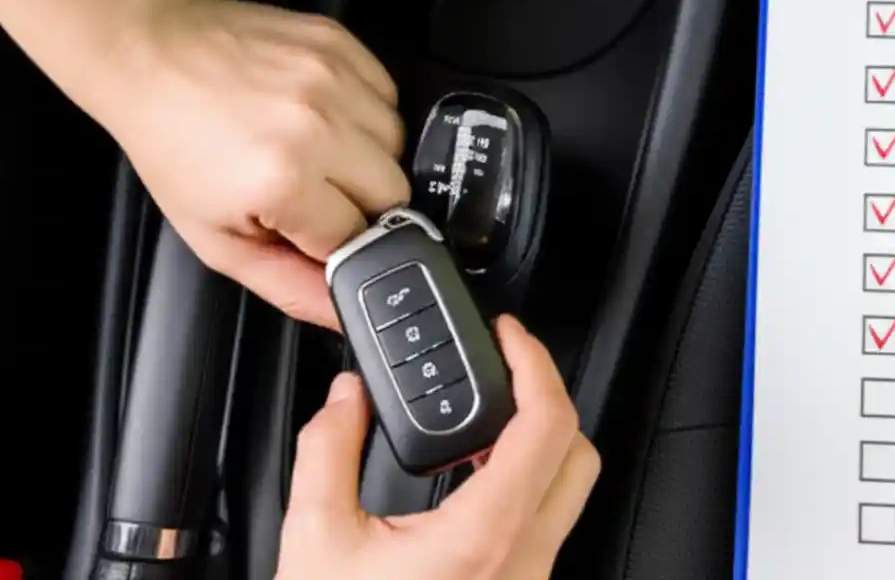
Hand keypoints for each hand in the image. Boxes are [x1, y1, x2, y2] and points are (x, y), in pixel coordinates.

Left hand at [88, 0, 407, 329]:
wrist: (149, 56)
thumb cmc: (175, 144)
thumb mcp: (216, 239)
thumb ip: (289, 285)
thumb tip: (342, 310)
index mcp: (283, 180)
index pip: (359, 238)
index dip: (333, 241)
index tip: (305, 229)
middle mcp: (316, 126)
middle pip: (394, 192)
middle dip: (359, 202)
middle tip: (311, 190)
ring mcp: (331, 79)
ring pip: (398, 143)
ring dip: (365, 155)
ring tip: (314, 148)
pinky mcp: (338, 45)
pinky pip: (387, 95)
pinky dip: (364, 112)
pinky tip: (319, 113)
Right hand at [275, 316, 600, 579]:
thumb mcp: (316, 537)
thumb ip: (329, 449)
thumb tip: (346, 398)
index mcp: (484, 537)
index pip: (547, 426)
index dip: (535, 364)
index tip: (511, 338)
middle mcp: (524, 562)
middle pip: (578, 454)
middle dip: (548, 398)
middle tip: (507, 369)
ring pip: (569, 492)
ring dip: (540, 443)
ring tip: (487, 416)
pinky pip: (546, 524)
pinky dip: (526, 483)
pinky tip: (476, 475)